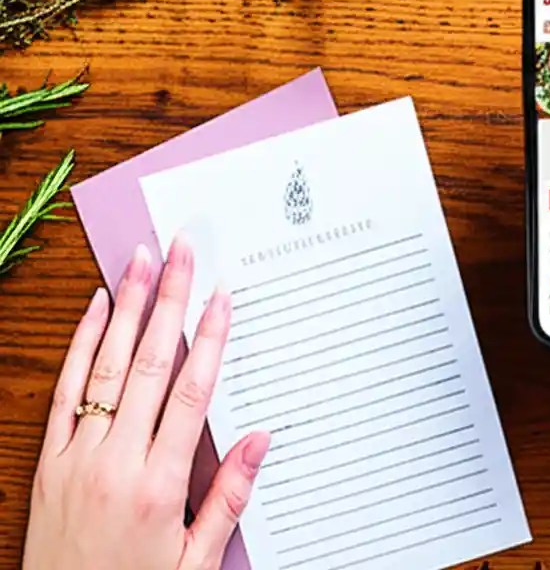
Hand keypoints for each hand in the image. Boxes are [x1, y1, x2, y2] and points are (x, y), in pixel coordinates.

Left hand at [23, 238, 268, 569]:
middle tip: (180, 252)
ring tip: (141, 262)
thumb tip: (259, 440)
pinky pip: (66, 392)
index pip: (189, 394)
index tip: (220, 297)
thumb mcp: (196, 560)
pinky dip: (79, 345)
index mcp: (158, 485)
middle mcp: (115, 462)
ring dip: (126, 308)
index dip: (208, 340)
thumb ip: (229, 497)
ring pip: (104, 367)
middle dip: (169, 301)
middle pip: (147, 365)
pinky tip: (95, 309)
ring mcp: (77, 457)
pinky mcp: (50, 461)